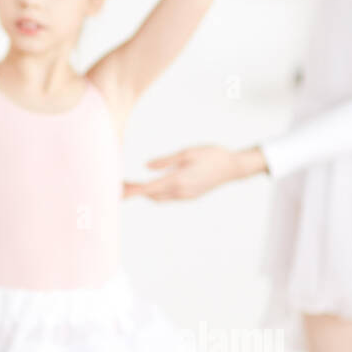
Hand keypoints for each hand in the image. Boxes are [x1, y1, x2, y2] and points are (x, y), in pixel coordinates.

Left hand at [122, 145, 254, 200]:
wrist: (234, 167)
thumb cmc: (212, 155)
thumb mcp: (187, 152)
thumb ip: (166, 161)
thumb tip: (147, 166)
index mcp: (179, 180)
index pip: (148, 188)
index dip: (131, 191)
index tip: (117, 192)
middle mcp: (181, 192)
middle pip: (150, 195)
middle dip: (134, 191)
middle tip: (118, 186)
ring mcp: (186, 196)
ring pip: (159, 198)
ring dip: (144, 193)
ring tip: (130, 186)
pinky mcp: (190, 196)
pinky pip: (168, 197)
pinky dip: (156, 193)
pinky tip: (150, 187)